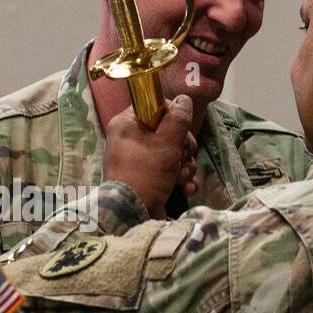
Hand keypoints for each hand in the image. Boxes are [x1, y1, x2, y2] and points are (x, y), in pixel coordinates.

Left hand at [103, 94, 196, 217]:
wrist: (133, 213)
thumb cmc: (147, 171)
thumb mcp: (166, 141)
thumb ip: (178, 118)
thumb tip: (184, 100)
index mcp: (127, 124)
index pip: (156, 107)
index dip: (174, 117)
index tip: (182, 130)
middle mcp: (130, 139)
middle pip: (168, 132)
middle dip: (184, 148)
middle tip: (184, 156)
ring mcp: (138, 160)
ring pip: (173, 153)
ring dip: (185, 166)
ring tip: (182, 177)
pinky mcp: (147, 178)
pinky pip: (170, 171)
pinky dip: (181, 179)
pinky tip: (185, 188)